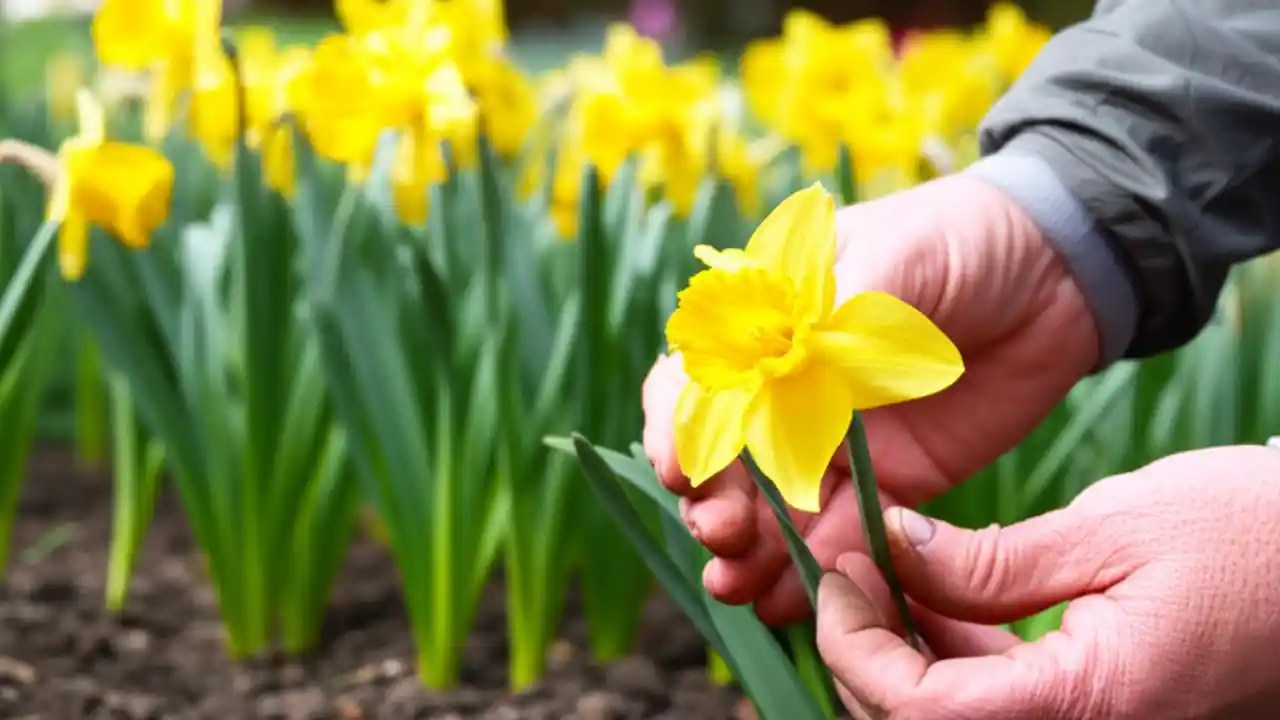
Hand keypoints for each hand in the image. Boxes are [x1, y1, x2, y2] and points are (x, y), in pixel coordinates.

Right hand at [642, 174, 1098, 623]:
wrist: (1060, 271)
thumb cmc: (959, 237)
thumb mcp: (892, 254)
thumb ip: (831, 309)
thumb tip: (774, 360)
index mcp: (767, 323)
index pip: (698, 380)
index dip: (677, 428)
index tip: (683, 472)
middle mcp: (788, 388)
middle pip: (724, 459)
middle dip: (712, 503)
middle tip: (722, 535)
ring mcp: (834, 440)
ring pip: (772, 509)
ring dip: (746, 551)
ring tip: (737, 586)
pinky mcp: (889, 483)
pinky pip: (841, 534)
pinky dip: (813, 570)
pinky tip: (786, 601)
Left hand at [817, 445, 1279, 719]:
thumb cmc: (1248, 536)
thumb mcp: (1111, 529)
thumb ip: (989, 560)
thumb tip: (893, 547)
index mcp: (1091, 706)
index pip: (919, 713)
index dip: (855, 645)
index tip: (840, 572)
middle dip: (865, 651)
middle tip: (853, 565)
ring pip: (955, 718)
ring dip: (903, 652)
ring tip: (888, 567)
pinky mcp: (1100, 713)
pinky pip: (1000, 703)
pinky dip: (953, 655)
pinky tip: (940, 591)